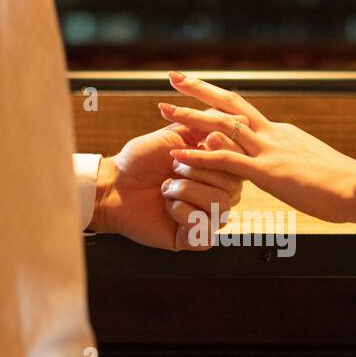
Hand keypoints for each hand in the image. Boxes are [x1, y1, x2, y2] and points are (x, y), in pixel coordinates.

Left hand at [90, 124, 243, 251]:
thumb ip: (209, 126)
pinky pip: (205, 228)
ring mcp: (207, 218)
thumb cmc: (143, 159)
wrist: (114, 184)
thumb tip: (241, 117)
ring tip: (165, 188)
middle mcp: (217, 196)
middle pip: (233, 185)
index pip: (240, 164)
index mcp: (218, 172)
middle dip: (198, 171)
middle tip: (173, 168)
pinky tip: (166, 208)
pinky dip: (181, 212)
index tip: (205, 141)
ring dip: (186, 190)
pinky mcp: (195, 239)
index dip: (225, 151)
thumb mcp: (177, 134)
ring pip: (220, 205)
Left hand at [157, 73, 355, 224]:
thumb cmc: (344, 185)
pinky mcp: (266, 171)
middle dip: (200, 89)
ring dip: (189, 116)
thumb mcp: (315, 168)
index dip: (219, 104)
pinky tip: (176, 154)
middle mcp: (273, 134)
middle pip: (230, 104)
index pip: (245, 114)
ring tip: (162, 108)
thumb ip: (297, 164)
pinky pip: (224, 161)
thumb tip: (294, 169)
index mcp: (282, 133)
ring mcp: (268, 150)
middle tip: (174, 77)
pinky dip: (197, 157)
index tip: (200, 95)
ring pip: (221, 126)